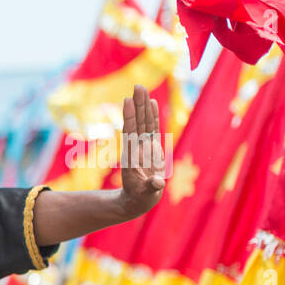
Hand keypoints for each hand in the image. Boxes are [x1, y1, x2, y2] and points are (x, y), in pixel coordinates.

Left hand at [120, 84, 165, 216]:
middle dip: (138, 104)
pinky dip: (152, 115)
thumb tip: (157, 183)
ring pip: (145, 121)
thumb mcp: (146, 193)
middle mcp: (138, 146)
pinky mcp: (152, 146)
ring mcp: (145, 145)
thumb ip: (151, 186)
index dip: (130, 117)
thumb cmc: (141, 197)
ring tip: (142, 88)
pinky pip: (152, 127)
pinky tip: (152, 102)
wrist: (139, 198)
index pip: (132, 132)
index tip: (127, 101)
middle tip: (137, 85)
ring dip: (144, 105)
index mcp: (134, 155)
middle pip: (139, 121)